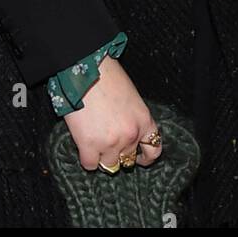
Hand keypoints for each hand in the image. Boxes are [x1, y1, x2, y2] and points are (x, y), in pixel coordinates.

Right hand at [62, 54, 161, 170]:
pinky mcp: (89, 147)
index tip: (139, 158)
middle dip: (120, 153)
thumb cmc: (108, 78)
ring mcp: (110, 143)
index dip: (145, 157)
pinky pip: (90, 165)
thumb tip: (125, 133)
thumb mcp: (131, 98)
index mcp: (144, 120)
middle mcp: (130, 135)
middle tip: (109, 144)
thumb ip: (132, 118)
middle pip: (128, 159)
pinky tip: (84, 146)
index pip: (153, 150)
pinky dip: (87, 158)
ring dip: (102, 157)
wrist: (86, 71)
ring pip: (110, 165)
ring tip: (95, 142)